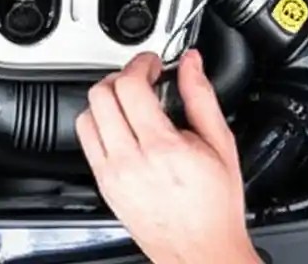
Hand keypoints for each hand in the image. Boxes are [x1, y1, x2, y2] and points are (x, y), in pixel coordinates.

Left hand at [77, 51, 258, 263]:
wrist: (201, 251)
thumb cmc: (214, 207)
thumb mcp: (221, 144)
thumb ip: (202, 97)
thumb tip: (191, 63)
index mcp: (162, 147)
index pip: (129, 86)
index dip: (139, 64)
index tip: (151, 63)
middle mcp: (130, 161)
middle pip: (101, 96)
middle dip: (120, 77)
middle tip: (140, 78)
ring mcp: (111, 174)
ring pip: (86, 117)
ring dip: (105, 100)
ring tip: (127, 101)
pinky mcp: (103, 185)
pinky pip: (86, 142)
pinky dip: (98, 124)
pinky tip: (119, 126)